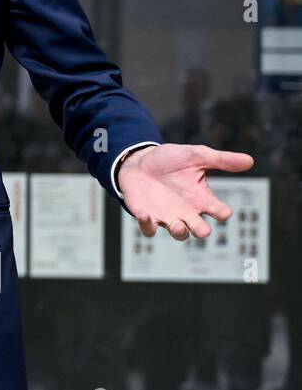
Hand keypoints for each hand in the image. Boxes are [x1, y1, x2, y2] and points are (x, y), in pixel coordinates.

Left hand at [116, 143, 253, 239]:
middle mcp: (187, 211)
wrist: (139, 160)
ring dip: (179, 231)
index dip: (222, 213)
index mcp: (202, 198)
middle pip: (200, 229)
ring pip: (178, 233)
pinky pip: (148, 228)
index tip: (223, 211)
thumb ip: (221, 160)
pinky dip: (147, 224)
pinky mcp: (147, 216)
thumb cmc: (171, 160)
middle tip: (202, 228)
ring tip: (177, 225)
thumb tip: (250, 160)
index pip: (219, 211)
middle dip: (201, 231)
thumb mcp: (196, 156)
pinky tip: (145, 213)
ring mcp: (167, 216)